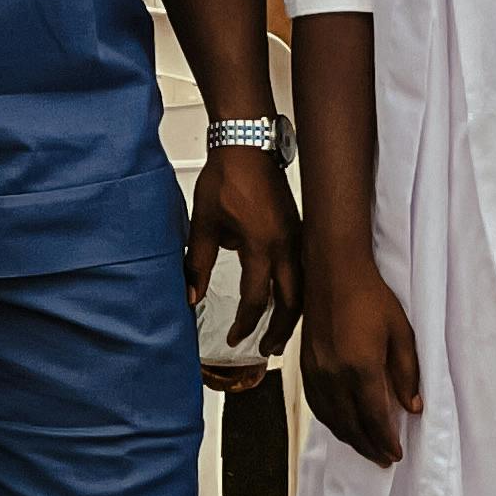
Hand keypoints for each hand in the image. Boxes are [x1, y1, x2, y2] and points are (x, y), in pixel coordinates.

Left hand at [186, 147, 300, 354]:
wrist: (247, 146)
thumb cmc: (226, 179)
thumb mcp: (204, 223)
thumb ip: (196, 264)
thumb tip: (190, 297)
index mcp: (261, 244)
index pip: (257, 298)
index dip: (245, 323)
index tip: (234, 337)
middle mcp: (286, 245)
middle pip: (292, 302)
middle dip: (279, 330)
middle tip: (265, 350)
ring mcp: (297, 238)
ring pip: (304, 289)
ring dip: (292, 314)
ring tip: (278, 334)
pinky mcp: (299, 231)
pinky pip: (305, 272)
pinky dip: (298, 294)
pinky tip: (287, 302)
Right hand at [301, 244, 422, 466]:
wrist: (333, 272)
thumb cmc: (372, 297)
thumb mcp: (401, 333)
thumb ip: (407, 373)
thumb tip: (412, 407)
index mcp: (360, 368)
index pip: (374, 417)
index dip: (386, 440)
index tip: (397, 454)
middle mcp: (334, 375)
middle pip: (351, 425)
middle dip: (369, 446)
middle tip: (384, 459)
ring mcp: (315, 371)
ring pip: (331, 418)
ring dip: (349, 438)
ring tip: (366, 448)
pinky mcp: (305, 365)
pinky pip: (316, 404)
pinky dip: (330, 421)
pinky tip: (341, 424)